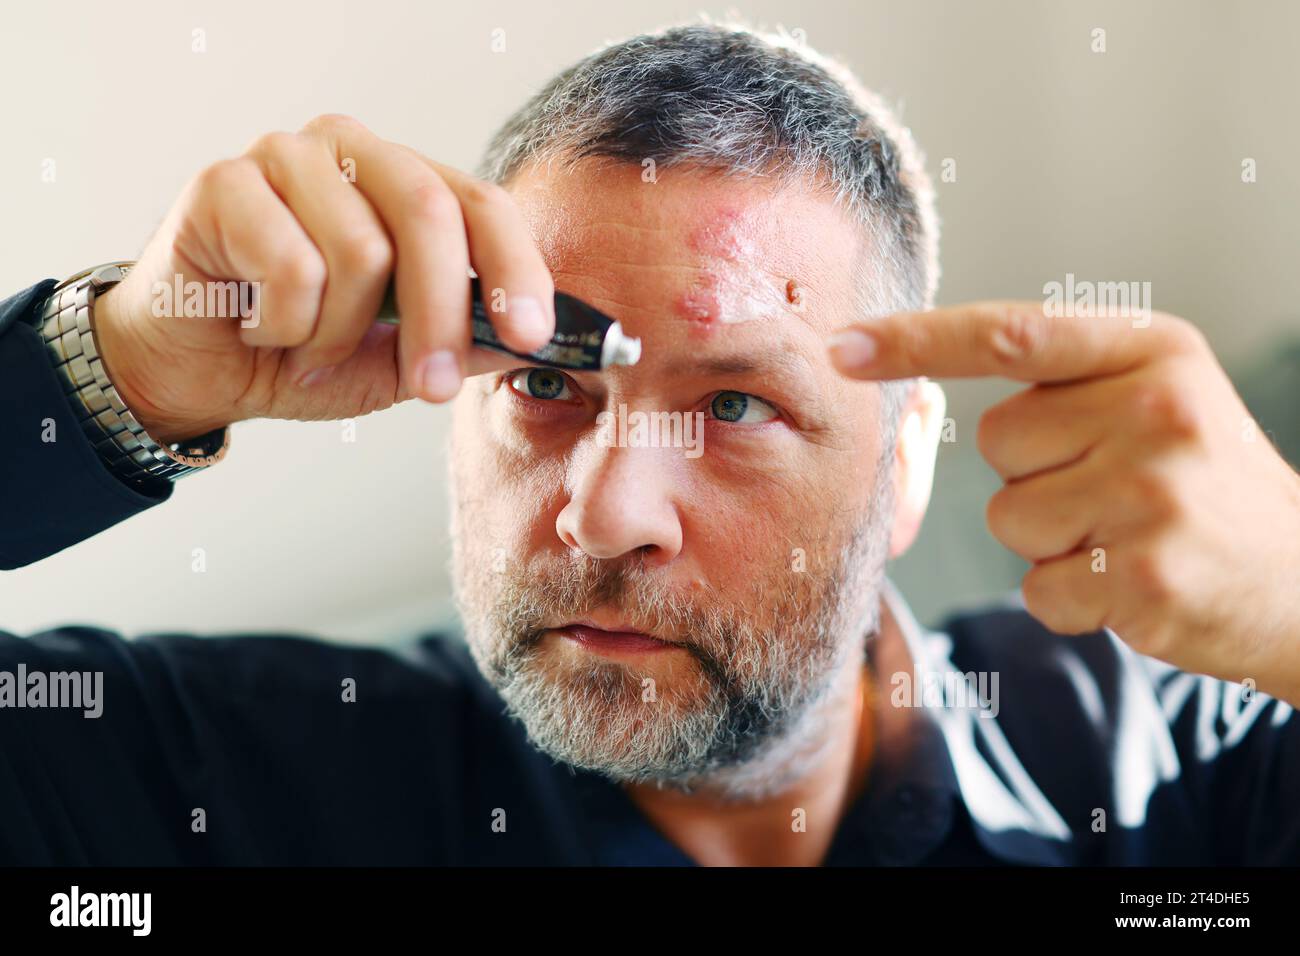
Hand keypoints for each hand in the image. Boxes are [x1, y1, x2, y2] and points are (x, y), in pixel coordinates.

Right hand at [93, 113, 554, 442]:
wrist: (199, 369)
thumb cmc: (302, 351)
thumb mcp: (402, 359)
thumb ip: (469, 343)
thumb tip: (541, 345)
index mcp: (406, 181)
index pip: (482, 204)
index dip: (517, 269)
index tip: (533, 335)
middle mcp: (352, 150)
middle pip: (428, 213)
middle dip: (440, 315)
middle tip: (432, 388)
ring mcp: (288, 157)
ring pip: (360, 249)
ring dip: (340, 333)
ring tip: (309, 349)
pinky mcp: (226, 181)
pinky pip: (291, 265)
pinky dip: (285, 324)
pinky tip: (259, 327)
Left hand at [830, 303, 1299, 703]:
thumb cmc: (1204, 483)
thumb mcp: (1160, 395)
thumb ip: (1065, 379)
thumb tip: (920, 377)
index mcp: (1153, 350)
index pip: (1008, 334)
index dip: (915, 341)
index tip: (840, 347)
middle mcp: (1156, 409)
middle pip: (998, 443)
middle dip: (1036, 474)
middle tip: (1117, 490)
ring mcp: (1152, 493)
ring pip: (1009, 519)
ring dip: (1052, 541)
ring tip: (1128, 535)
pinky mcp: (1144, 575)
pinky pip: (1038, 587)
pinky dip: (1070, 598)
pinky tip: (1134, 584)